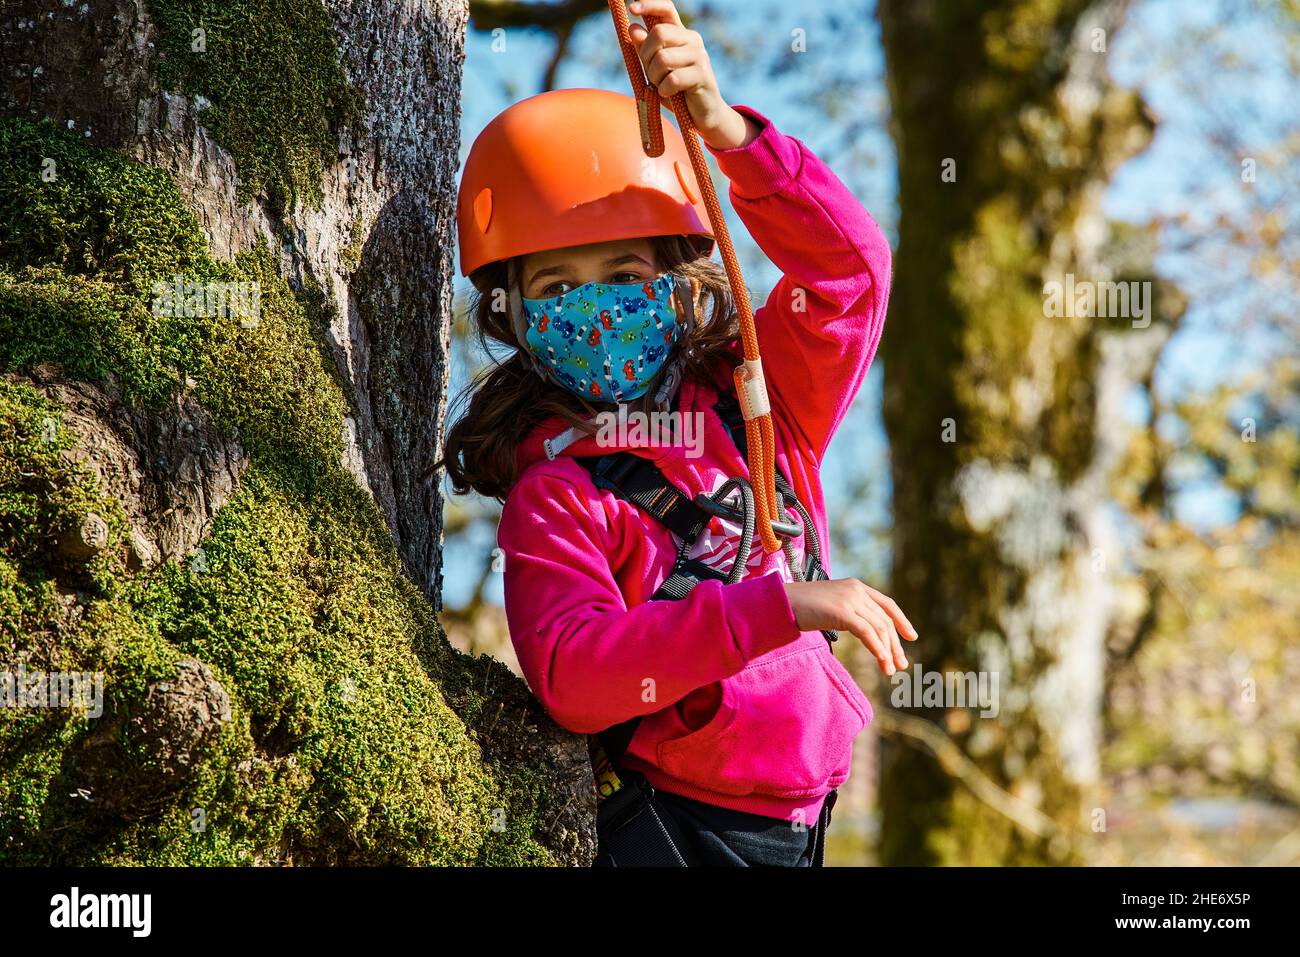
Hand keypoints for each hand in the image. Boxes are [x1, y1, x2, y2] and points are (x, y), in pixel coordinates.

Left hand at [627, 0, 758, 149]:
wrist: (702, 116)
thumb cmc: (676, 92)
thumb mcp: (655, 70)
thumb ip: (645, 50)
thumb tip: (633, 28)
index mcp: (680, 35)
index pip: (666, 9)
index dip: (649, 5)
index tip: (632, 8)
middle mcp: (692, 40)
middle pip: (659, 33)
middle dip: (646, 55)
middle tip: (651, 74)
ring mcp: (699, 56)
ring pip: (662, 58)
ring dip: (655, 77)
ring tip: (661, 87)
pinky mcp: (702, 75)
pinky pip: (672, 79)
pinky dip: (664, 90)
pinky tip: (670, 95)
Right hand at [783, 579, 917, 675]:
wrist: (781, 602)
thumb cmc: (801, 607)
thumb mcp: (831, 606)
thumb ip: (848, 612)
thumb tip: (863, 630)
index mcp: (856, 586)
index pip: (887, 604)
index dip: (901, 620)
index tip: (911, 636)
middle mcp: (856, 590)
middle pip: (885, 619)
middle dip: (895, 643)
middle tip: (901, 664)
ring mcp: (849, 599)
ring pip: (878, 628)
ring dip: (887, 651)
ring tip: (890, 670)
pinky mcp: (842, 611)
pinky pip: (867, 632)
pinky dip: (877, 648)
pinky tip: (882, 660)